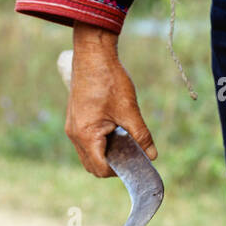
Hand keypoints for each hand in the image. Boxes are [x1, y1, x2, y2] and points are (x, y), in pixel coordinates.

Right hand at [66, 23, 156, 176]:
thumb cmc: (110, 80)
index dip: (120, 170)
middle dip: (113, 164)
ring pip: (89, 153)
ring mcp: (72, 127)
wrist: (93, 55)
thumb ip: (141, 135)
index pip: (101, 168)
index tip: (136, 162)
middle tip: (132, 152)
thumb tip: (152, 155)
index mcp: (86, 135)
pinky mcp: (75, 118)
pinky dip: (100, 142)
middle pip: (92, 165)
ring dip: (106, 152)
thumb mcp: (129, 110)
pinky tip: (115, 128)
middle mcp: (75, 135)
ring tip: (125, 139)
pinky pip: (86, 140)